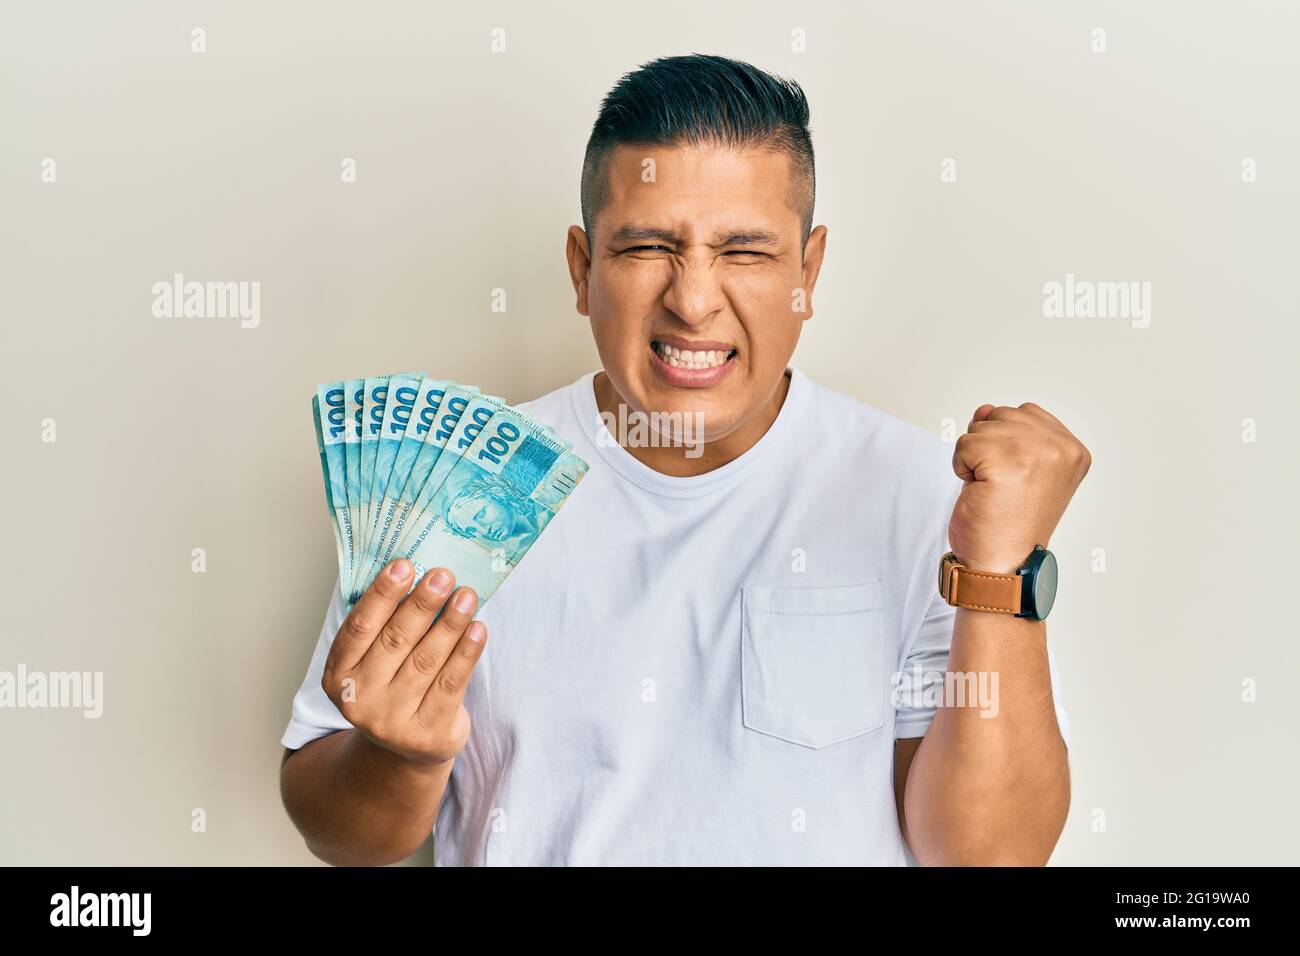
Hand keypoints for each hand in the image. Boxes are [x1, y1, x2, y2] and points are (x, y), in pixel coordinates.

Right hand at [321, 558, 486, 766]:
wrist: (406, 748)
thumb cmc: (393, 686)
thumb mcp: (374, 660)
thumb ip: (384, 624)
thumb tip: (414, 572)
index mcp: (338, 674)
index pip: (360, 626)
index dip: (382, 594)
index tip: (405, 564)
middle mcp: (359, 699)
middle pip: (395, 640)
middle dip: (422, 604)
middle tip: (443, 575)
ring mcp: (392, 721)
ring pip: (426, 660)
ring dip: (450, 623)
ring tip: (466, 595)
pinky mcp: (427, 734)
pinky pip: (451, 683)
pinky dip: (467, 652)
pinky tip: (477, 628)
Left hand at [949, 403, 1090, 573]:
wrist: (1002, 565)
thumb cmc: (1008, 524)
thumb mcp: (1016, 467)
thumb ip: (1007, 432)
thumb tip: (984, 409)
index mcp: (1074, 450)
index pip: (1024, 414)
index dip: (1005, 444)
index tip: (1016, 480)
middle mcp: (1062, 448)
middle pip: (1001, 415)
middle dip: (988, 449)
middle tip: (1002, 487)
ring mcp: (1038, 453)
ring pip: (981, 428)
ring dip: (974, 459)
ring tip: (993, 490)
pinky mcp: (1009, 462)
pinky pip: (965, 444)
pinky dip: (962, 468)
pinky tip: (980, 492)